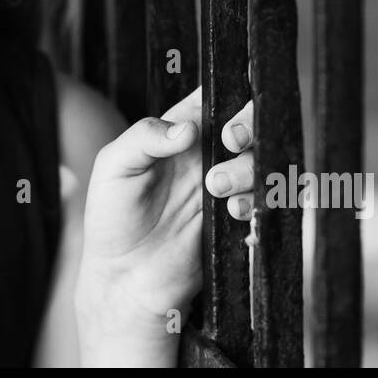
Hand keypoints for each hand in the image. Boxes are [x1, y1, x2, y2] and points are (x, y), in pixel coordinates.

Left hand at [77, 86, 254, 331]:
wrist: (125, 279)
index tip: (222, 117)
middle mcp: (205, 154)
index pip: (212, 99)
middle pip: (248, 124)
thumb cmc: (111, 218)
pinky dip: (257, 202)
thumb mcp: (113, 167)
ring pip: (262, 160)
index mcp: (177, 132)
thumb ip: (144, 137)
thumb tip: (188, 128)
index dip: (228, 98)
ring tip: (217, 189)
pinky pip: (267, 201)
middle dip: (248, 127)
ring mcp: (224, 186)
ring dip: (249, 169)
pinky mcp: (235, 218)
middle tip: (231, 143)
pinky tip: (233, 213)